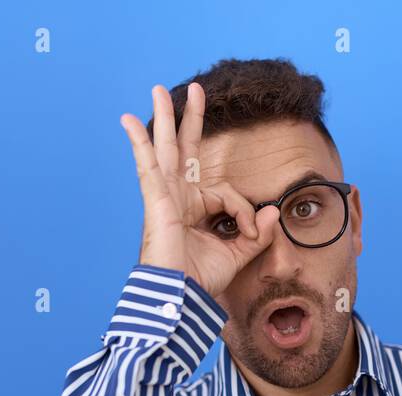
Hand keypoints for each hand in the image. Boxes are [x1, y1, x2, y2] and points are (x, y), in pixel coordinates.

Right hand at [120, 83, 279, 298]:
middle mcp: (178, 200)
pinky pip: (148, 165)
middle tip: (196, 91)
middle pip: (185, 151)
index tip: (251, 230)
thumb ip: (257, 233)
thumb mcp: (237, 255)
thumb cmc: (199, 282)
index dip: (244, 208)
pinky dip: (139, 142)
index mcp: (195, 211)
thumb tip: (273, 211)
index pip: (226, 192)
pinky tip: (129, 121)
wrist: (179, 298)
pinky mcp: (156, 200)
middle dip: (190, 120)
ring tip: (158, 91)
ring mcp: (164, 198)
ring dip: (164, 118)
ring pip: (166, 150)